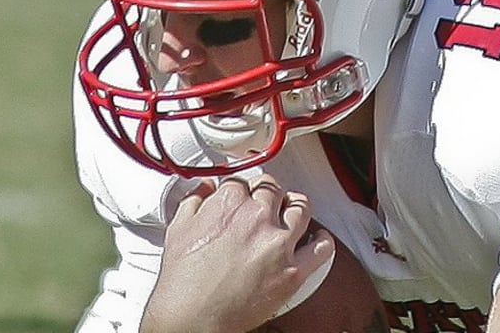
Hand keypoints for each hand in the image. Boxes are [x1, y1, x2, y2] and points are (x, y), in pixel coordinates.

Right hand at [139, 175, 334, 332]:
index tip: (246, 196)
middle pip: (275, 190)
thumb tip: (207, 188)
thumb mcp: (178, 230)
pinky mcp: (294, 269)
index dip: (245, 189)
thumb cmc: (182, 283)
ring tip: (292, 215)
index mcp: (229, 205)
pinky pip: (321, 247)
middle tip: (266, 205)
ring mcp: (278, 243)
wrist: (191, 320)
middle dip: (269, 195)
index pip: (246, 181)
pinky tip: (316, 239)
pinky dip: (321, 240)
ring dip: (296, 209)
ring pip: (302, 208)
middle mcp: (258, 218)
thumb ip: (195, 201)